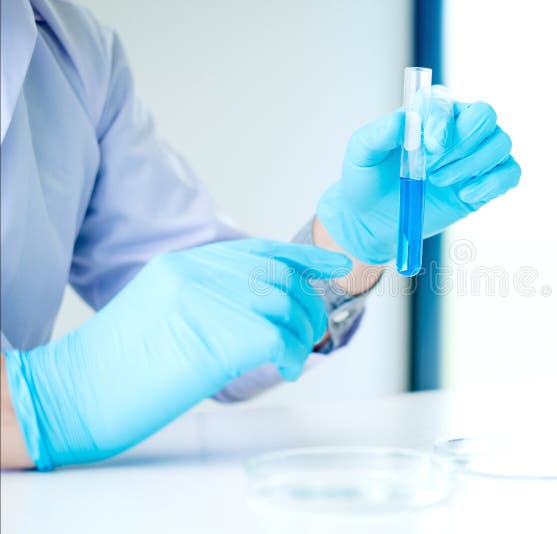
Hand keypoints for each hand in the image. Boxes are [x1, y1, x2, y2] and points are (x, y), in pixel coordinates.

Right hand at [3, 239, 350, 468]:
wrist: (75, 392)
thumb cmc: (118, 364)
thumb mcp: (163, 310)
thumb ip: (210, 298)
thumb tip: (263, 311)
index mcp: (185, 263)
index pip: (261, 250)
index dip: (306, 257)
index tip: (336, 263)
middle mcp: (199, 272)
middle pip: (281, 277)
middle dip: (308, 306)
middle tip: (311, 332)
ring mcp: (209, 299)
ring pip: (287, 306)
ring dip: (302, 334)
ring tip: (292, 355)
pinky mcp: (220, 335)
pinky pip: (281, 337)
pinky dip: (293, 355)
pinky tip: (285, 369)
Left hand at [317, 89, 520, 263]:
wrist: (371, 219)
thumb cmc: (366, 179)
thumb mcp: (361, 153)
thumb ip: (379, 133)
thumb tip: (404, 120)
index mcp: (429, 112)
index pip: (450, 102)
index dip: (445, 122)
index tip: (430, 147)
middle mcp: (458, 128)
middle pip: (486, 115)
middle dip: (463, 143)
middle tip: (433, 169)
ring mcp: (474, 156)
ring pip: (501, 143)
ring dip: (475, 164)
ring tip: (441, 182)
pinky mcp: (484, 184)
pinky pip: (509, 174)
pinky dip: (493, 183)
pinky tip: (465, 194)